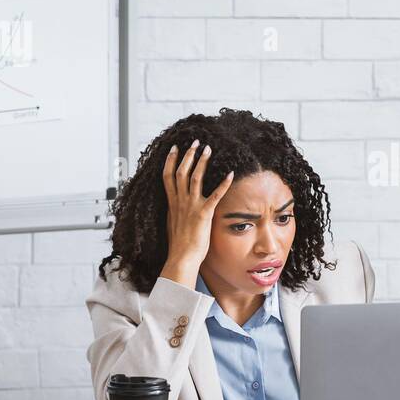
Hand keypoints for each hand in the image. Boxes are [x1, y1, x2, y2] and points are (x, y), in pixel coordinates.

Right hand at [159, 140, 232, 286]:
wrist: (181, 258)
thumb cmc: (179, 246)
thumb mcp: (173, 225)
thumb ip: (177, 213)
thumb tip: (178, 209)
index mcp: (172, 204)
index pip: (168, 176)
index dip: (171, 161)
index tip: (174, 148)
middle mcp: (180, 202)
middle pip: (181, 172)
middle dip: (188, 155)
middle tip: (196, 142)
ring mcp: (191, 207)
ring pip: (195, 178)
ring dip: (202, 162)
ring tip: (208, 149)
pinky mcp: (203, 214)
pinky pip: (215, 195)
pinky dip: (223, 184)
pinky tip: (231, 174)